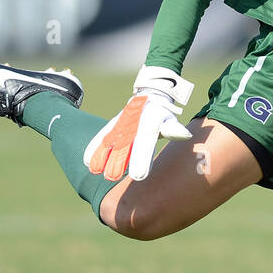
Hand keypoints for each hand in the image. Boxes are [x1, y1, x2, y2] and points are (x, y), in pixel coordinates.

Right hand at [83, 66, 193, 180]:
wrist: (149, 95)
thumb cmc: (162, 114)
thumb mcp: (170, 119)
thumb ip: (174, 129)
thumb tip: (185, 135)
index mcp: (150, 121)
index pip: (145, 140)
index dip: (141, 158)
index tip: (138, 176)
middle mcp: (134, 122)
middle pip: (125, 143)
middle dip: (118, 160)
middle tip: (112, 177)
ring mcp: (121, 123)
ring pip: (110, 139)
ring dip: (102, 155)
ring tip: (95, 170)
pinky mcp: (113, 124)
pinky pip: (102, 136)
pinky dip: (94, 147)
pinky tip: (87, 162)